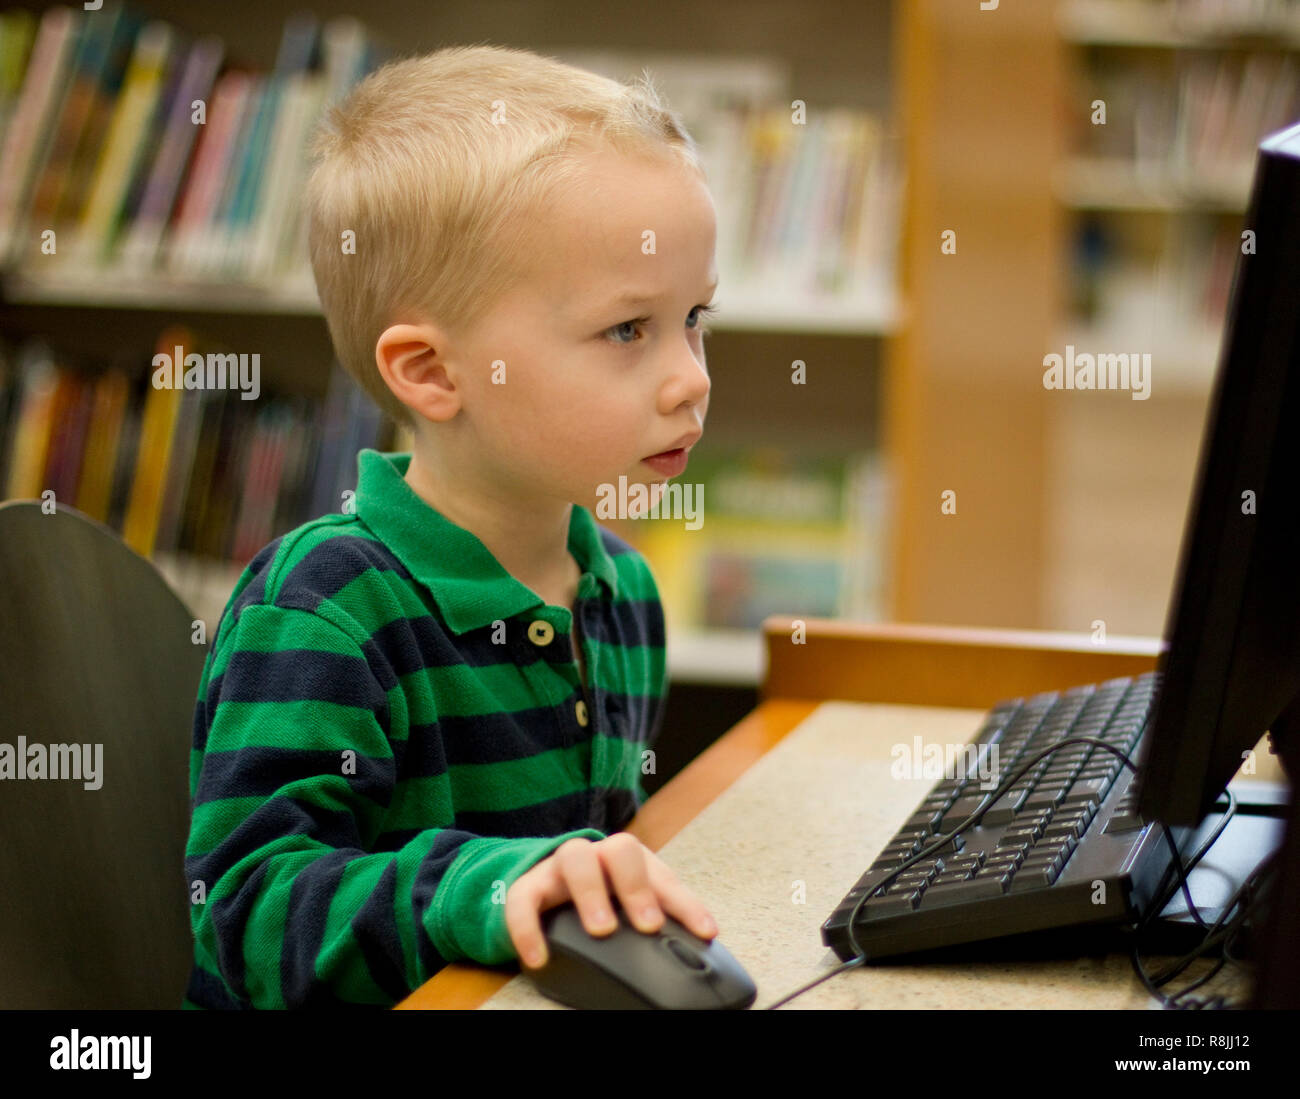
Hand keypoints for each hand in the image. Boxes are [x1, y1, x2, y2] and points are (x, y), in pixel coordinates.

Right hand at [506, 833, 717, 968]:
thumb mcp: (626, 905)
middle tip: (648, 924)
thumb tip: (694, 949)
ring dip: (592, 892)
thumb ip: (654, 917)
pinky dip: (529, 928)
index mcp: (631, 861)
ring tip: (602, 930)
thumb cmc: (598, 897)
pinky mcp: (527, 885)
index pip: (664, 876)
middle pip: (622, 850)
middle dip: (637, 886)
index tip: (705, 932)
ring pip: (576, 858)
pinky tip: (539, 957)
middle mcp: (599, 855)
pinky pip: (523, 899)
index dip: (686, 904)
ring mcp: (561, 866)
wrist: (542, 887)